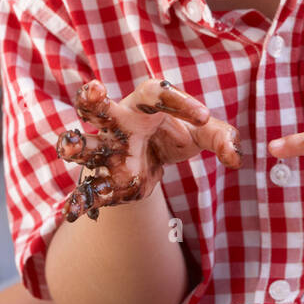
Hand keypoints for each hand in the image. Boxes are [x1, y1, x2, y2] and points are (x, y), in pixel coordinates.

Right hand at [58, 78, 241, 221]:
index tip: (203, 116)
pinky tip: (73, 212)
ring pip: (87, 145)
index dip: (180, 102)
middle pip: (101, 107)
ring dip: (77, 145)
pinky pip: (89, 190)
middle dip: (93, 99)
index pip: (158, 94)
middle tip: (95, 91)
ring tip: (68, 147)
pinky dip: (81, 201)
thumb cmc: (176, 135)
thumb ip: (222, 139)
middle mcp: (120, 123)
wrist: (148, 164)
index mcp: (145, 103)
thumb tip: (235, 159)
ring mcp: (107, 152)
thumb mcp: (203, 134)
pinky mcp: (104, 180)